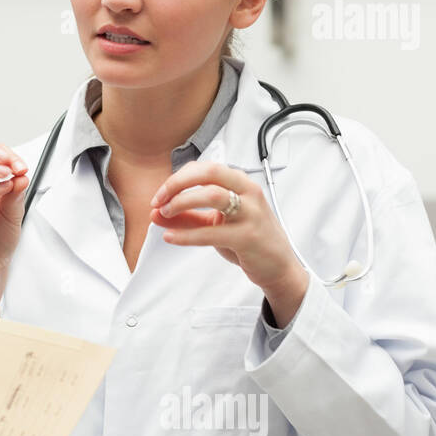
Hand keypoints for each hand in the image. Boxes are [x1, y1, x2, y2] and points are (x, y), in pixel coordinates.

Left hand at [149, 160, 306, 301]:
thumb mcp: (216, 224)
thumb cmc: (249, 240)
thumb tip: (156, 213)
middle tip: (159, 200)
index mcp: (240, 183)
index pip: (204, 168)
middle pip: (209, 172)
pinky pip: (212, 232)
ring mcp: (251, 213)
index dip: (178, 178)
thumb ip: (187, 217)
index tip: (160, 195)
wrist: (279, 267)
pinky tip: (171, 237)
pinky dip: (186, 234)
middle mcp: (248, 192)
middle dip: (177, 183)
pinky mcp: (249, 237)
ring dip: (182, 202)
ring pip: (213, 195)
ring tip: (165, 214)